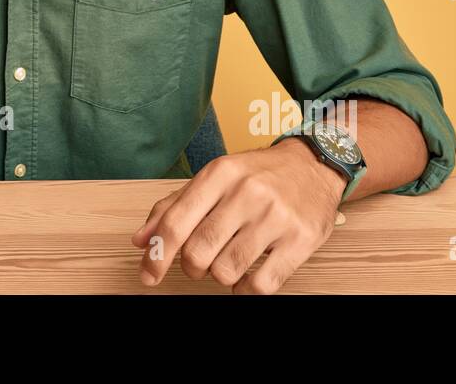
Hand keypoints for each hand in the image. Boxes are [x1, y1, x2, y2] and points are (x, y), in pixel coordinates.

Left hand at [130, 138, 344, 293]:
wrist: (313, 165)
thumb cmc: (258, 174)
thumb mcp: (214, 178)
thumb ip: (174, 206)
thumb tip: (141, 240)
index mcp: (219, 174)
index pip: (175, 223)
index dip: (156, 256)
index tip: (148, 275)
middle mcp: (247, 192)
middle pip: (198, 251)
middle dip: (191, 267)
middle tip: (198, 263)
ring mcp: (276, 216)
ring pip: (226, 270)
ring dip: (220, 276)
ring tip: (227, 262)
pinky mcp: (301, 240)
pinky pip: (262, 285)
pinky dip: (245, 289)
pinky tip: (245, 277)